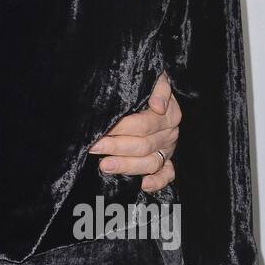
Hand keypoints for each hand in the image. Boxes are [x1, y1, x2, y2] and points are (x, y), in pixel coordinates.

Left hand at [88, 71, 180, 191]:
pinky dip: (158, 182)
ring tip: (105, 166)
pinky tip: (143, 185)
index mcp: (168, 115)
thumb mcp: (156, 79)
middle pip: (144, 145)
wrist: (156, 95)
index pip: (144, 125)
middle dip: (117, 147)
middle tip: (94, 148)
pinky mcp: (166, 160)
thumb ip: (159, 87)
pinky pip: (167, 174)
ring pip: (150, 163)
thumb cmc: (149, 87)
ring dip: (128, 166)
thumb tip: (158, 106)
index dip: (122, 129)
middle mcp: (170, 134)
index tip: (100, 131)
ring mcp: (168, 149)